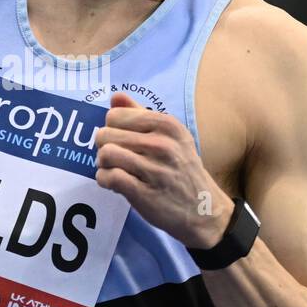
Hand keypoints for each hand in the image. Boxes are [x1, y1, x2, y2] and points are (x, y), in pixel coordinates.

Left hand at [93, 91, 233, 247]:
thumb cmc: (182, 170)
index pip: (116, 115)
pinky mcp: (144, 193)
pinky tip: (113, 183)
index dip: (112, 128)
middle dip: (104, 147)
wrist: (203, 210)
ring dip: (103, 164)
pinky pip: (108, 177)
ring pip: (106, 154)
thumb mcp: (171, 137)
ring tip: (114, 170)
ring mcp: (154, 169)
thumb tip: (115, 96)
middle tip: (116, 158)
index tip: (121, 141)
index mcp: (168, 125)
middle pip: (106, 134)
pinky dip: (104, 180)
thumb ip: (141, 114)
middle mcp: (162, 144)